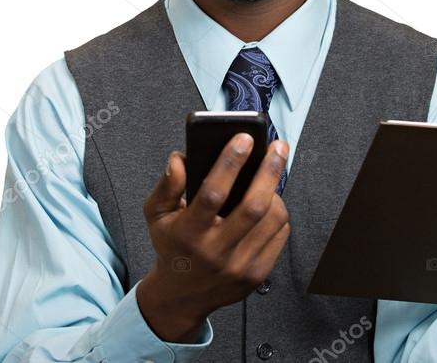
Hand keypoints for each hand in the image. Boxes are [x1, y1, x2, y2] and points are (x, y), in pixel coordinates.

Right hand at [135, 134, 290, 341]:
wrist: (182, 297)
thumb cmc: (172, 247)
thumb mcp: (156, 215)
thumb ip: (167, 184)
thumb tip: (181, 158)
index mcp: (188, 233)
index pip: (212, 193)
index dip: (230, 163)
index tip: (243, 139)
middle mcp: (216, 252)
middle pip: (253, 206)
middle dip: (270, 170)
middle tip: (278, 147)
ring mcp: (240, 266)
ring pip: (272, 219)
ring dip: (275, 192)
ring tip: (269, 177)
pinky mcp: (258, 275)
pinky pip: (280, 235)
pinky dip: (278, 214)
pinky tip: (269, 204)